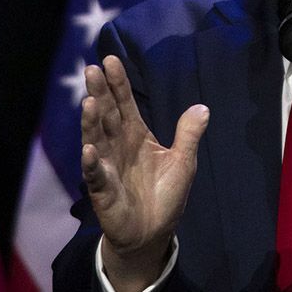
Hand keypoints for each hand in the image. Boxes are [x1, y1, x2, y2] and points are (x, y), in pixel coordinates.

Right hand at [81, 55, 208, 291]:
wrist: (154, 232)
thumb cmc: (165, 195)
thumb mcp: (184, 162)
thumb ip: (188, 135)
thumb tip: (202, 107)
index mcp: (136, 136)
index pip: (125, 104)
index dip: (118, 84)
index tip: (110, 59)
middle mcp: (118, 146)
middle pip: (106, 115)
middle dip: (99, 93)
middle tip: (91, 69)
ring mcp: (107, 167)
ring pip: (96, 139)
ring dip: (91, 122)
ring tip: (89, 101)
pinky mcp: (104, 191)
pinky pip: (96, 175)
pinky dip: (92, 163)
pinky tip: (89, 150)